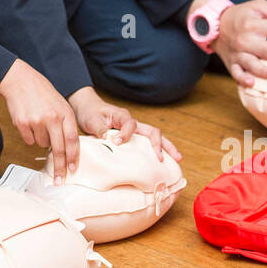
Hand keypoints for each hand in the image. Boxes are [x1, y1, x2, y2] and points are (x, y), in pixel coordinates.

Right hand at [0, 59, 78, 184]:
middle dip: (60, 167)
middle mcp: (52, 118)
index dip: (73, 157)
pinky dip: (30, 135)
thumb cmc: (42, 93)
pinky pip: (29, 140)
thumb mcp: (60, 105)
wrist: (21, 81)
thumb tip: (66, 149)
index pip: (72, 140)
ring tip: (39, 122)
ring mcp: (37, 121)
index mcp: (65, 113)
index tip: (73, 170)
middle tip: (60, 179)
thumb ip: (65, 124)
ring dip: (41, 140)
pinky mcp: (22, 124)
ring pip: (42, 144)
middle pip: (59, 149)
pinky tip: (29, 122)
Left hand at [67, 87, 181, 163]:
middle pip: (153, 131)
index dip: (126, 134)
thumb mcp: (92, 121)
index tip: (117, 141)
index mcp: (123, 116)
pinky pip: (148, 142)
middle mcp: (132, 122)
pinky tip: (164, 160)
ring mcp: (135, 129)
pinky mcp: (133, 136)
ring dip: (166, 147)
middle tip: (164, 159)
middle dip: (161, 144)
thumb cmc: (91, 113)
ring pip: (155, 136)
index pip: (131, 125)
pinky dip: (158, 150)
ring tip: (177, 159)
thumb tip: (109, 140)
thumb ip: (101, 130)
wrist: (88, 107)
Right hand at [204, 0, 266, 87]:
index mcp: (254, 24)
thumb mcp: (258, 6)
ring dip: (264, 71)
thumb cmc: (241, 15)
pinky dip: (243, 79)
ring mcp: (238, 53)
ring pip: (252, 64)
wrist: (214, 24)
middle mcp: (245, 39)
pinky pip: (236, 73)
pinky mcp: (232, 63)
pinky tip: (252, 84)